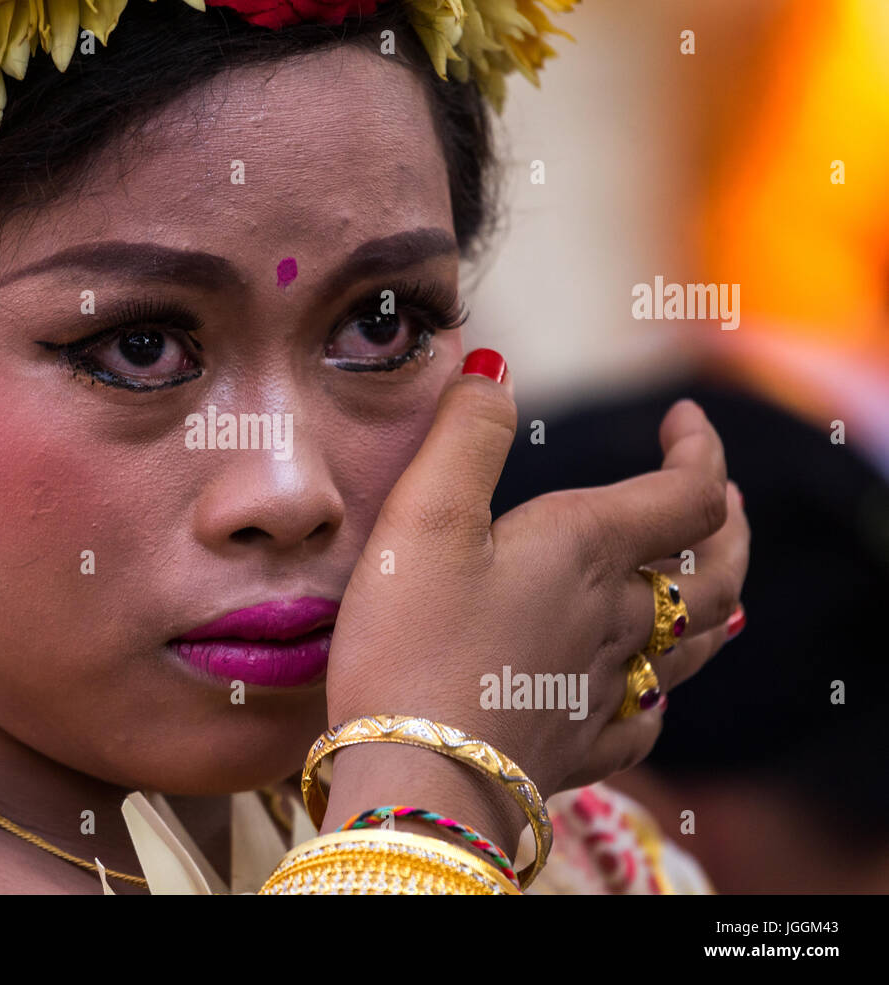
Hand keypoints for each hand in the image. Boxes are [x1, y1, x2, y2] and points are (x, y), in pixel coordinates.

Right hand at [321, 350, 748, 850]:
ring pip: (695, 646)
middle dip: (730, 527)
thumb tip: (494, 368)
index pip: (689, 493)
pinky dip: (659, 693)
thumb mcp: (423, 515)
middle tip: (727, 498)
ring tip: (718, 583)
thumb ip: (465, 435)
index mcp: (587, 552)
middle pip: (715, 574)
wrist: (415, 775)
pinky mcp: (577, 744)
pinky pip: (646, 719)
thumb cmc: (413, 639)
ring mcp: (604, 689)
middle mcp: (615, 619)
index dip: (700, 447)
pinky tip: (648, 692)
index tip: (681, 417)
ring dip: (717, 603)